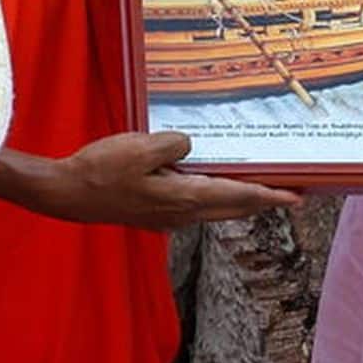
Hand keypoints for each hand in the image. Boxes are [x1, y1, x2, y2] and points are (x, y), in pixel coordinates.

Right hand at [19, 134, 300, 228]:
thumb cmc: (100, 171)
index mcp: (184, 198)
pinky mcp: (152, 215)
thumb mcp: (141, 147)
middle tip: (290, 195)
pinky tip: (208, 188)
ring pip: (214, 211)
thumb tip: (188, 147)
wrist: (66, 194)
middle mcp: (181, 213)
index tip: (296, 197)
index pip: (238, 196)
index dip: (270, 195)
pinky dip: (211, 199)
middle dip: (262, 202)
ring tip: (258, 190)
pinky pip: (193, 208)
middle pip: (233, 209)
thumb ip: (175, 145)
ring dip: (238, 202)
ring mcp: (166, 218)